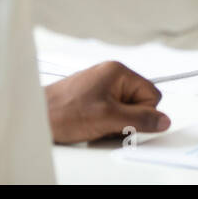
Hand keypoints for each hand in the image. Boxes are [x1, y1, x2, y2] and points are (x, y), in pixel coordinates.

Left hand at [43, 61, 169, 144]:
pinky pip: (112, 114)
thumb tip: (163, 121)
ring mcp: (101, 87)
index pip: (151, 94)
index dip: (142, 113)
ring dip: (115, 124)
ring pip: (125, 112)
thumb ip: (140, 119)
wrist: (34, 118)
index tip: (125, 122)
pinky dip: (105, 124)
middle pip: (139, 103)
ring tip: (95, 125)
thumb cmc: (63, 111)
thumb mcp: (108, 118)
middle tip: (107, 124)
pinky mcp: (93, 99)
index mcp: (118, 72)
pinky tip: (91, 126)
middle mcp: (111, 76)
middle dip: (127, 120)